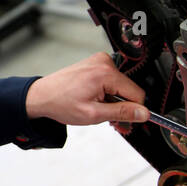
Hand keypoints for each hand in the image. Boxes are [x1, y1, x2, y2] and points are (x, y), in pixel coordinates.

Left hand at [25, 52, 149, 127]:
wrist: (43, 96)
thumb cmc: (61, 103)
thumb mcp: (93, 114)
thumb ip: (121, 113)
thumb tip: (143, 113)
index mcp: (106, 73)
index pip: (137, 94)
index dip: (134, 111)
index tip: (129, 122)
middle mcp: (104, 63)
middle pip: (129, 90)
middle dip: (123, 109)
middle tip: (114, 124)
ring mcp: (100, 61)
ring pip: (121, 87)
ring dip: (115, 103)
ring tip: (101, 113)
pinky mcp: (96, 64)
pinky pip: (112, 82)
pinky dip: (108, 95)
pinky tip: (98, 103)